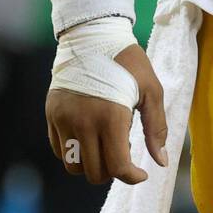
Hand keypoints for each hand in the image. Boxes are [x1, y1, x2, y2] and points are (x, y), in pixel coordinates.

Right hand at [46, 43, 167, 185]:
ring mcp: (63, 120)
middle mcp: (83, 122)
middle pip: (94, 172)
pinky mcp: (51, 115)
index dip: (131, 176)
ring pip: (73, 166)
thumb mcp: (151, 89)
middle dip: (112, 170)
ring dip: (92, 164)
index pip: (117, 166)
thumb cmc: (128, 61)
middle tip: (124, 149)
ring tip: (106, 142)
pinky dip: (75, 152)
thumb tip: (161, 161)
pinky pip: (60, 150)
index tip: (140, 173)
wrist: (92, 35)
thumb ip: (157, 127)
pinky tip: (90, 134)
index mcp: (110, 116)